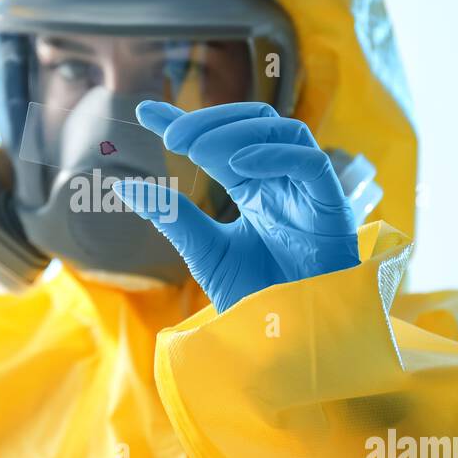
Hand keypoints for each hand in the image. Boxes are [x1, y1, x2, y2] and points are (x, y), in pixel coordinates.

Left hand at [113, 101, 359, 311]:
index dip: (184, 121)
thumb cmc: (256, 301)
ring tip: (197, 149)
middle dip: (211, 122)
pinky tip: (239, 164)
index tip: (144, 113)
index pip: (220, 141)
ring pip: (284, 131)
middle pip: (255, 123)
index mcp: (255, 188)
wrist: (290, 343)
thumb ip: (173, 216)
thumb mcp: (205, 252)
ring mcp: (308, 193)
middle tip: (171, 137)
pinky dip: (276, 155)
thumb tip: (125, 185)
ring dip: (238, 132)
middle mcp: (283, 182)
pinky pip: (311, 163)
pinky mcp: (332, 209)